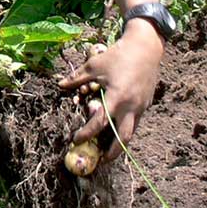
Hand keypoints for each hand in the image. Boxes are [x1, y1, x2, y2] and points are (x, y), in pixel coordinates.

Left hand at [58, 22, 164, 162]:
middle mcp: (130, 107)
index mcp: (116, 98)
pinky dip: (126, 129)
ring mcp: (141, 107)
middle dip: (112, 153)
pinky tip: (117, 130)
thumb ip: (77, 78)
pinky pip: (136, 122)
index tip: (75, 140)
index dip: (86, 134)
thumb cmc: (118, 55)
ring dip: (120, 143)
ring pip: (132, 132)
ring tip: (109, 151)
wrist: (146, 47)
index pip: (99, 124)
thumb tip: (60, 84)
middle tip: (100, 160)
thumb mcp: (95, 65)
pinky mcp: (146, 104)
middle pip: (122, 139)